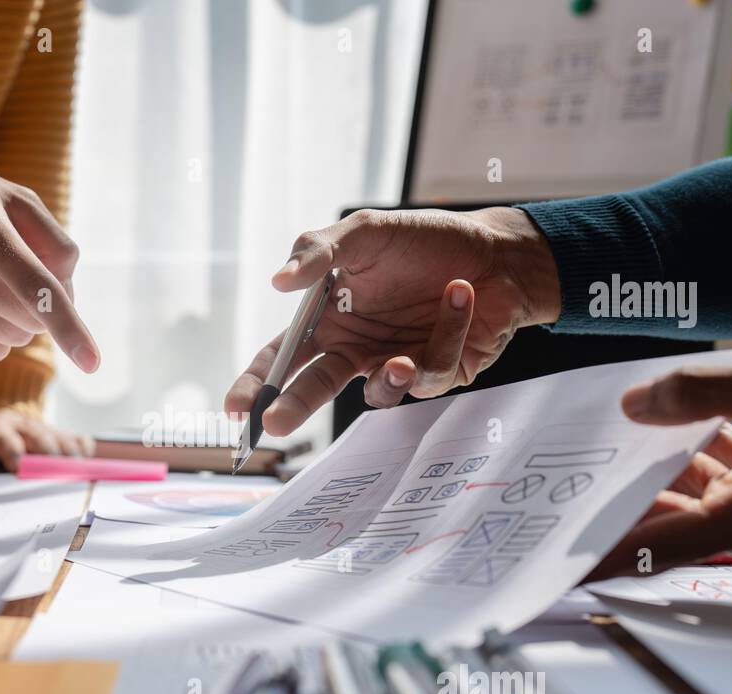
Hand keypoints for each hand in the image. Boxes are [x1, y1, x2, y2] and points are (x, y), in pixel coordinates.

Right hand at [0, 153, 99, 371]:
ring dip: (20, 316)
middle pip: (34, 319)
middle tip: (24, 266)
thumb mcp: (15, 197)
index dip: (70, 328)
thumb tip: (69, 300)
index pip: (36, 290)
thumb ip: (55, 244)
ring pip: (16, 337)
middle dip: (44, 302)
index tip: (92, 362)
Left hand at [0, 409, 93, 472]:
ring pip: (59, 438)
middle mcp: (16, 422)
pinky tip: (91, 466)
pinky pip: (74, 440)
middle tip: (57, 477)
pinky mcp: (53, 435)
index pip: (0, 434)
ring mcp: (37, 428)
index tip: (20, 467)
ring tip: (80, 475)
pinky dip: (84, 452)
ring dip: (70, 456)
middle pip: (37, 436)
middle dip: (47, 455)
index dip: (11, 448)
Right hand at [225, 207, 559, 435]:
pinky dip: (448, 332)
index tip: (236, 408)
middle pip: (315, 388)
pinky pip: (433, 371)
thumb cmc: (424, 241)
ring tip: (401, 358)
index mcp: (330, 320)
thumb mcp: (365, 233)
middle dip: (293, 407)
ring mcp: (396, 365)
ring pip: (380, 392)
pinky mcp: (439, 374)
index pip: (281, 358)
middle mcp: (357, 349)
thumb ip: (319, 251)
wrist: (495, 250)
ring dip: (390, 378)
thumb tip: (278, 281)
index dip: (256, 384)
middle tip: (276, 424)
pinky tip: (458, 296)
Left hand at [589, 349, 731, 578]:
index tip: (559, 559)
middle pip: (675, 519)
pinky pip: (726, 480)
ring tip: (609, 443)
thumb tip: (634, 406)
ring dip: (661, 467)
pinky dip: (698, 455)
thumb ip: (702, 393)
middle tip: (572, 477)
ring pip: (698, 496)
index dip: (608, 553)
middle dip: (624, 495)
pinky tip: (669, 425)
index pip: (664, 546)